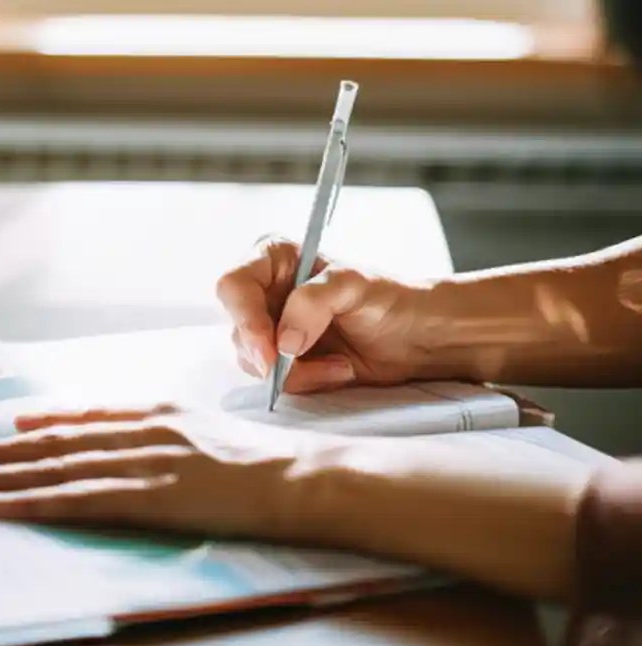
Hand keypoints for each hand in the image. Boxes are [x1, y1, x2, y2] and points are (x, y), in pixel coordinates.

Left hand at [0, 403, 340, 539]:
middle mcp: (139, 431)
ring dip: (0, 476)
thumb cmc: (269, 463)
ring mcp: (139, 462)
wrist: (301, 477)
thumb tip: (146, 440)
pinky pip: (74, 501)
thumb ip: (173, 431)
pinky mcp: (145, 497)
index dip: (42, 424)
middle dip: (1, 452)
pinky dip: (31, 503)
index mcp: (158, 413)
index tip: (9, 427)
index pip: (86, 419)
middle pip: (55, 442)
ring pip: (53, 469)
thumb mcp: (213, 431)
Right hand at [216, 235, 430, 392]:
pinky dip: (305, 381)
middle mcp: (265, 293)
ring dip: (295, 371)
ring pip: (252, 360)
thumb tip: (282, 342)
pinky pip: (274, 379)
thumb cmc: (389, 299)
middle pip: (238, 329)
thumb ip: (312, 302)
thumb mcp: (353, 286)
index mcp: (274, 260)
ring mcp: (272, 329)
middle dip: (271, 353)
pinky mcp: (283, 360)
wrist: (415, 336)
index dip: (245, 320)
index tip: (271, 351)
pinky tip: (338, 370)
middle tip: (300, 365)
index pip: (234, 287)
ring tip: (339, 364)